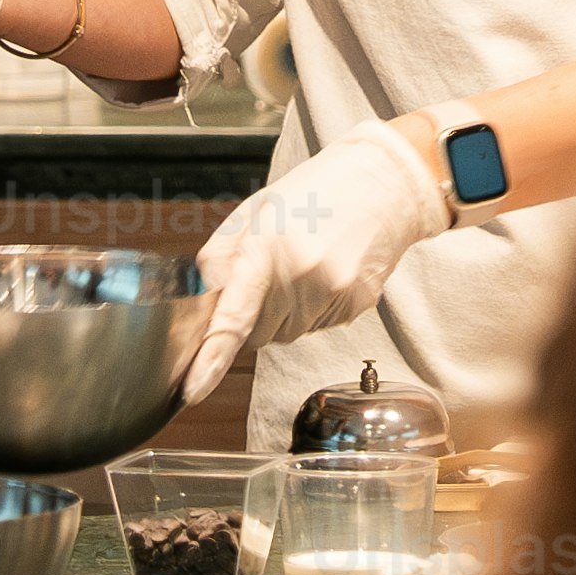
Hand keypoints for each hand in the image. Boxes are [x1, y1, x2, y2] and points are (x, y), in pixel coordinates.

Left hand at [174, 119, 456, 424]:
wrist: (383, 184)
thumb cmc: (313, 192)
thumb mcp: (253, 212)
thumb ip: (220, 259)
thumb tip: (204, 303)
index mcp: (267, 249)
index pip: (233, 319)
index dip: (210, 360)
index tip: (192, 390)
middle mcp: (302, 277)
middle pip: (257, 335)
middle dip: (251, 316)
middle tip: (266, 276)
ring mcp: (333, 295)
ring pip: (286, 334)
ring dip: (283, 313)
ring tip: (301, 266)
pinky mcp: (355, 306)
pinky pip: (315, 327)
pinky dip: (311, 310)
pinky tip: (322, 274)